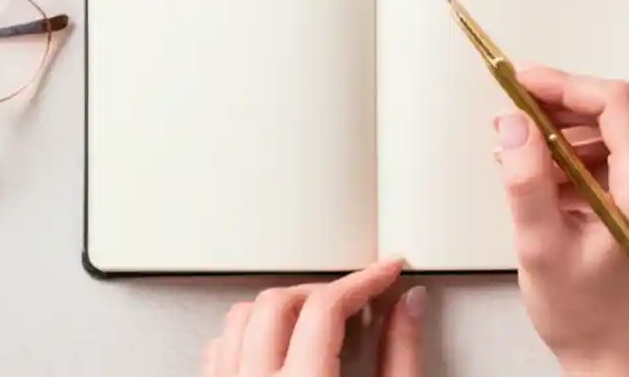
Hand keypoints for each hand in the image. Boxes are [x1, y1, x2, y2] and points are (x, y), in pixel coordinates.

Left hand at [201, 258, 425, 376]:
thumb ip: (402, 356)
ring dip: (281, 309)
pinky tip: (278, 346)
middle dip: (321, 291)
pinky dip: (248, 337)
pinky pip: (219, 351)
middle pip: (277, 303)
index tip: (385, 272)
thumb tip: (409, 306)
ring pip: (240, 319)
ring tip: (315, 320)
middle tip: (353, 299)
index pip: (326, 308)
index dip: (362, 280)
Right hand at [493, 65, 628, 376]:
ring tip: (524, 157)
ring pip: (618, 130)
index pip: (614, 103)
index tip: (522, 81)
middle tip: (513, 115)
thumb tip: (513, 123)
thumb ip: (525, 179)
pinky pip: (624, 153)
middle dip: (560, 109)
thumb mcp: (540, 247)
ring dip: (568, 135)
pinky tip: (550, 176)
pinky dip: (584, 155)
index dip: (563, 84)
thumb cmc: (587, 315)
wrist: (615, 356)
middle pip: (617, 112)